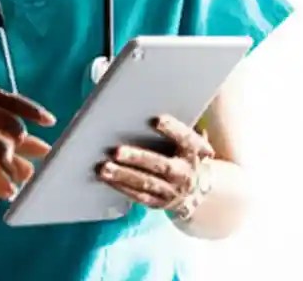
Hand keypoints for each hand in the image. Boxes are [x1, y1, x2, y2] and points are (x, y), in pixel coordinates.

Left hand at [98, 114, 213, 209]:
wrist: (199, 190)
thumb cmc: (182, 153)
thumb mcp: (186, 140)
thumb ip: (171, 127)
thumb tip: (139, 101)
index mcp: (195, 151)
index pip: (186, 138)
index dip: (172, 129)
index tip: (156, 119)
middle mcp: (186, 172)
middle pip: (161, 165)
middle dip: (138, 158)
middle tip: (115, 150)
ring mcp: (173, 190)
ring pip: (147, 182)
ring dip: (123, 175)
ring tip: (103, 167)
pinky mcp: (161, 202)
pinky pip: (140, 196)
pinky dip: (122, 187)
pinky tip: (106, 178)